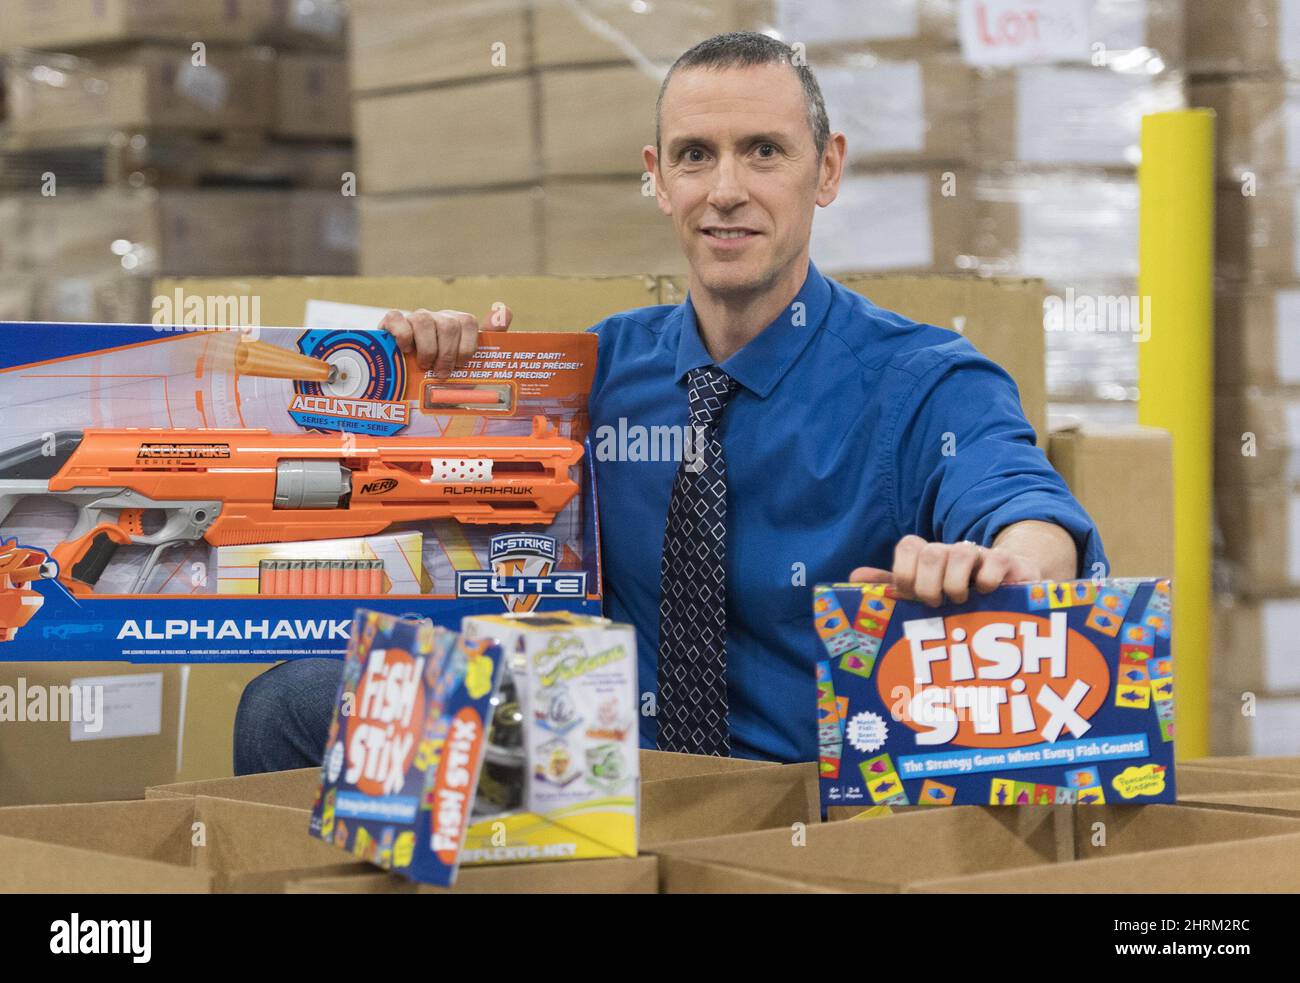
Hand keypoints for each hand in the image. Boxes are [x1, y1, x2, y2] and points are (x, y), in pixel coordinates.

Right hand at [379, 303, 512, 377]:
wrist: (410, 387)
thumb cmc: (444, 373)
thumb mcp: (470, 363)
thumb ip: (491, 337)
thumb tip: (504, 309)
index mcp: (458, 325)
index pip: (468, 322)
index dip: (466, 346)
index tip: (460, 365)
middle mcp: (438, 318)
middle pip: (448, 324)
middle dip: (446, 354)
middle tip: (442, 373)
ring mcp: (415, 318)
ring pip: (424, 321)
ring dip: (426, 349)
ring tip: (424, 366)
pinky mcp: (392, 322)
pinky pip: (397, 319)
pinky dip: (402, 337)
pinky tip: (405, 351)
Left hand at [849, 534, 1042, 607]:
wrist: (1006, 586)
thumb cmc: (957, 592)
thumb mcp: (924, 592)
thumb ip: (890, 586)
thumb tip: (853, 578)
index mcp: (928, 556)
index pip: (909, 546)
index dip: (904, 571)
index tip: (909, 595)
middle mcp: (951, 551)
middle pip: (931, 553)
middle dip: (927, 584)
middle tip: (934, 604)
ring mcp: (980, 555)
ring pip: (961, 554)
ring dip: (955, 584)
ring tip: (960, 602)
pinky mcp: (1008, 563)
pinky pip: (995, 563)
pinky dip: (987, 581)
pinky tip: (986, 595)